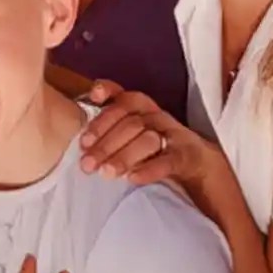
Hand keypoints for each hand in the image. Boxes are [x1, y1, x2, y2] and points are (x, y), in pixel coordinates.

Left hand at [78, 87, 216, 185]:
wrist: (194, 160)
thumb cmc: (149, 145)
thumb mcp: (129, 132)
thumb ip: (107, 130)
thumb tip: (78, 145)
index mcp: (140, 107)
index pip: (122, 96)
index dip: (107, 93)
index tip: (92, 98)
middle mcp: (155, 116)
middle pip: (129, 122)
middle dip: (105, 142)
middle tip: (86, 163)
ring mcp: (171, 134)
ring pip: (147, 140)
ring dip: (123, 157)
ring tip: (105, 173)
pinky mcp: (185, 155)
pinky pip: (167, 161)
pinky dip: (149, 169)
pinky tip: (132, 179)